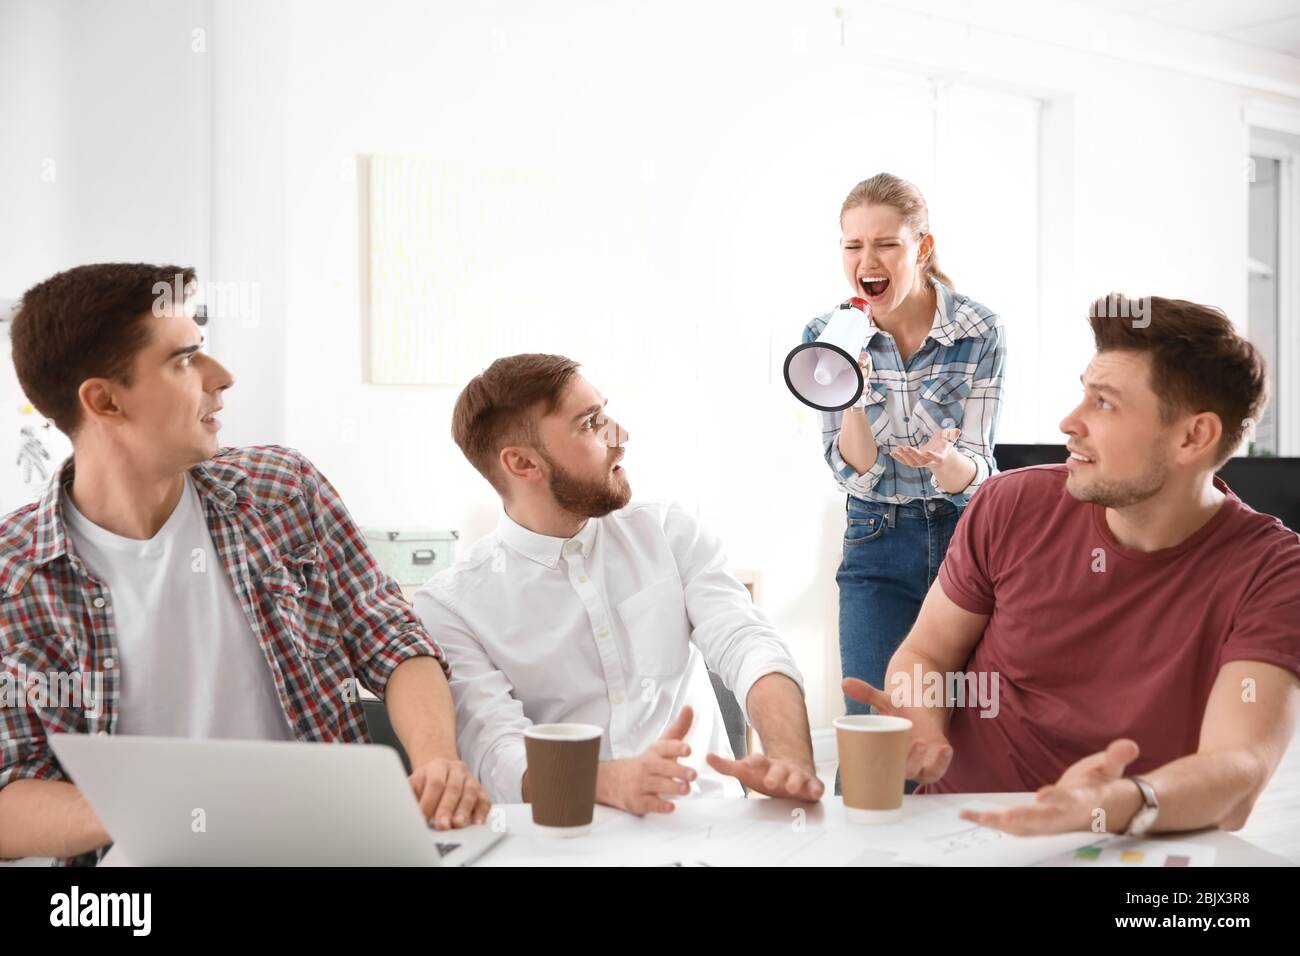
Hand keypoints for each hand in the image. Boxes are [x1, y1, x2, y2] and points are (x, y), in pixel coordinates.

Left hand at [408, 757, 491, 829]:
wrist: (440, 769)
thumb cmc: (425, 781)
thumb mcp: (414, 784)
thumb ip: (410, 796)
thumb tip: (404, 812)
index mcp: (438, 766)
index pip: (435, 782)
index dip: (429, 801)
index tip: (423, 817)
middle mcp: (456, 770)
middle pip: (453, 788)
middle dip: (447, 808)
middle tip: (442, 825)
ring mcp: (470, 779)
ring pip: (470, 793)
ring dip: (464, 811)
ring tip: (458, 825)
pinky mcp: (481, 790)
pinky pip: (484, 800)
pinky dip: (481, 812)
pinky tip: (476, 823)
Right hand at [599, 706, 697, 814]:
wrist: (612, 780)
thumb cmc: (645, 763)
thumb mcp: (660, 745)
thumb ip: (678, 729)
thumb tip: (690, 708)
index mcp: (654, 752)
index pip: (665, 747)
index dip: (677, 747)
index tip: (688, 749)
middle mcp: (647, 766)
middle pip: (663, 767)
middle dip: (678, 771)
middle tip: (693, 774)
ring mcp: (642, 784)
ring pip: (658, 785)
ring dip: (673, 788)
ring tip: (686, 789)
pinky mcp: (638, 801)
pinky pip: (650, 804)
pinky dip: (660, 806)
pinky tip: (670, 806)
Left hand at [706, 752, 824, 800]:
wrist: (792, 768)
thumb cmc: (766, 772)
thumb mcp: (746, 770)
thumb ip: (727, 766)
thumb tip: (708, 757)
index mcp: (765, 764)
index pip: (758, 760)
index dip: (754, 760)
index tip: (750, 761)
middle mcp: (782, 768)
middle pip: (778, 769)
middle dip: (775, 775)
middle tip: (770, 781)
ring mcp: (797, 775)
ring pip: (797, 777)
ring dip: (795, 781)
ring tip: (792, 787)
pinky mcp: (810, 784)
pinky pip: (815, 786)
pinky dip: (816, 788)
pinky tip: (816, 792)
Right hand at [843, 677, 952, 784]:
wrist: (922, 712)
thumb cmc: (900, 712)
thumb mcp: (886, 701)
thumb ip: (868, 694)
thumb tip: (845, 682)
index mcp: (885, 754)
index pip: (881, 768)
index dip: (882, 766)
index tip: (886, 752)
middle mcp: (903, 763)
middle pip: (904, 772)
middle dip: (909, 760)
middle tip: (915, 742)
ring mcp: (921, 764)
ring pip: (924, 774)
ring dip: (927, 764)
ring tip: (926, 742)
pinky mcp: (937, 761)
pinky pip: (939, 769)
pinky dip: (943, 761)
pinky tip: (946, 748)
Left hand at [889, 427, 959, 468]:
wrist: (940, 456)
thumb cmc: (944, 445)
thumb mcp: (949, 438)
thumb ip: (952, 435)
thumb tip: (957, 431)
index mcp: (939, 457)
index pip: (936, 458)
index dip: (933, 456)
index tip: (928, 452)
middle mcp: (929, 462)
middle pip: (921, 461)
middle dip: (913, 455)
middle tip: (905, 448)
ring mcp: (921, 463)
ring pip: (912, 463)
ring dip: (904, 457)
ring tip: (897, 450)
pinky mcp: (914, 462)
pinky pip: (906, 462)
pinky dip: (899, 458)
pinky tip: (892, 452)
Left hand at [958, 739, 1141, 835]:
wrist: (1104, 808)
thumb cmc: (1102, 784)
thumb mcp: (1111, 767)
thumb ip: (1117, 756)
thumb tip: (1130, 744)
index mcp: (1083, 801)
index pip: (1070, 801)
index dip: (1057, 799)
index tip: (1043, 796)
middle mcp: (1064, 816)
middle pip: (1043, 822)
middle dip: (1023, 820)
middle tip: (1003, 818)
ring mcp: (1050, 823)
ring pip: (1025, 828)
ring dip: (1002, 825)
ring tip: (980, 818)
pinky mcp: (1038, 823)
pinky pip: (1014, 826)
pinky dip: (995, 823)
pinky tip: (974, 816)